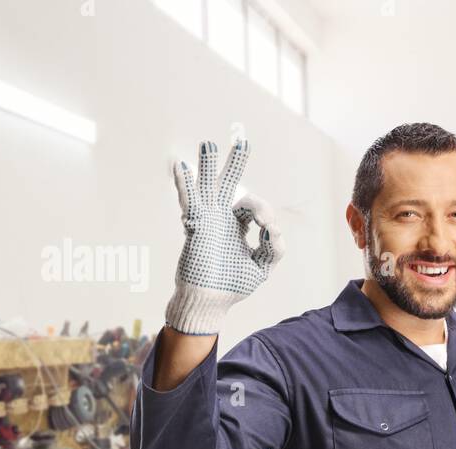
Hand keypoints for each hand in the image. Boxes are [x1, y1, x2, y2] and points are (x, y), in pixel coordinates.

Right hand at [165, 140, 284, 334]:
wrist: (209, 302)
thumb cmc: (233, 285)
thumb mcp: (262, 267)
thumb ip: (274, 248)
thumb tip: (273, 228)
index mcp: (239, 227)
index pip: (255, 208)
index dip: (264, 213)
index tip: (267, 228)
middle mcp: (223, 219)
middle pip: (231, 185)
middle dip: (237, 163)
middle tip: (242, 141)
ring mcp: (208, 220)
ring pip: (209, 186)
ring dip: (209, 165)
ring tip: (209, 144)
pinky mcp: (196, 227)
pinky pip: (189, 201)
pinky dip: (185, 184)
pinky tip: (181, 166)